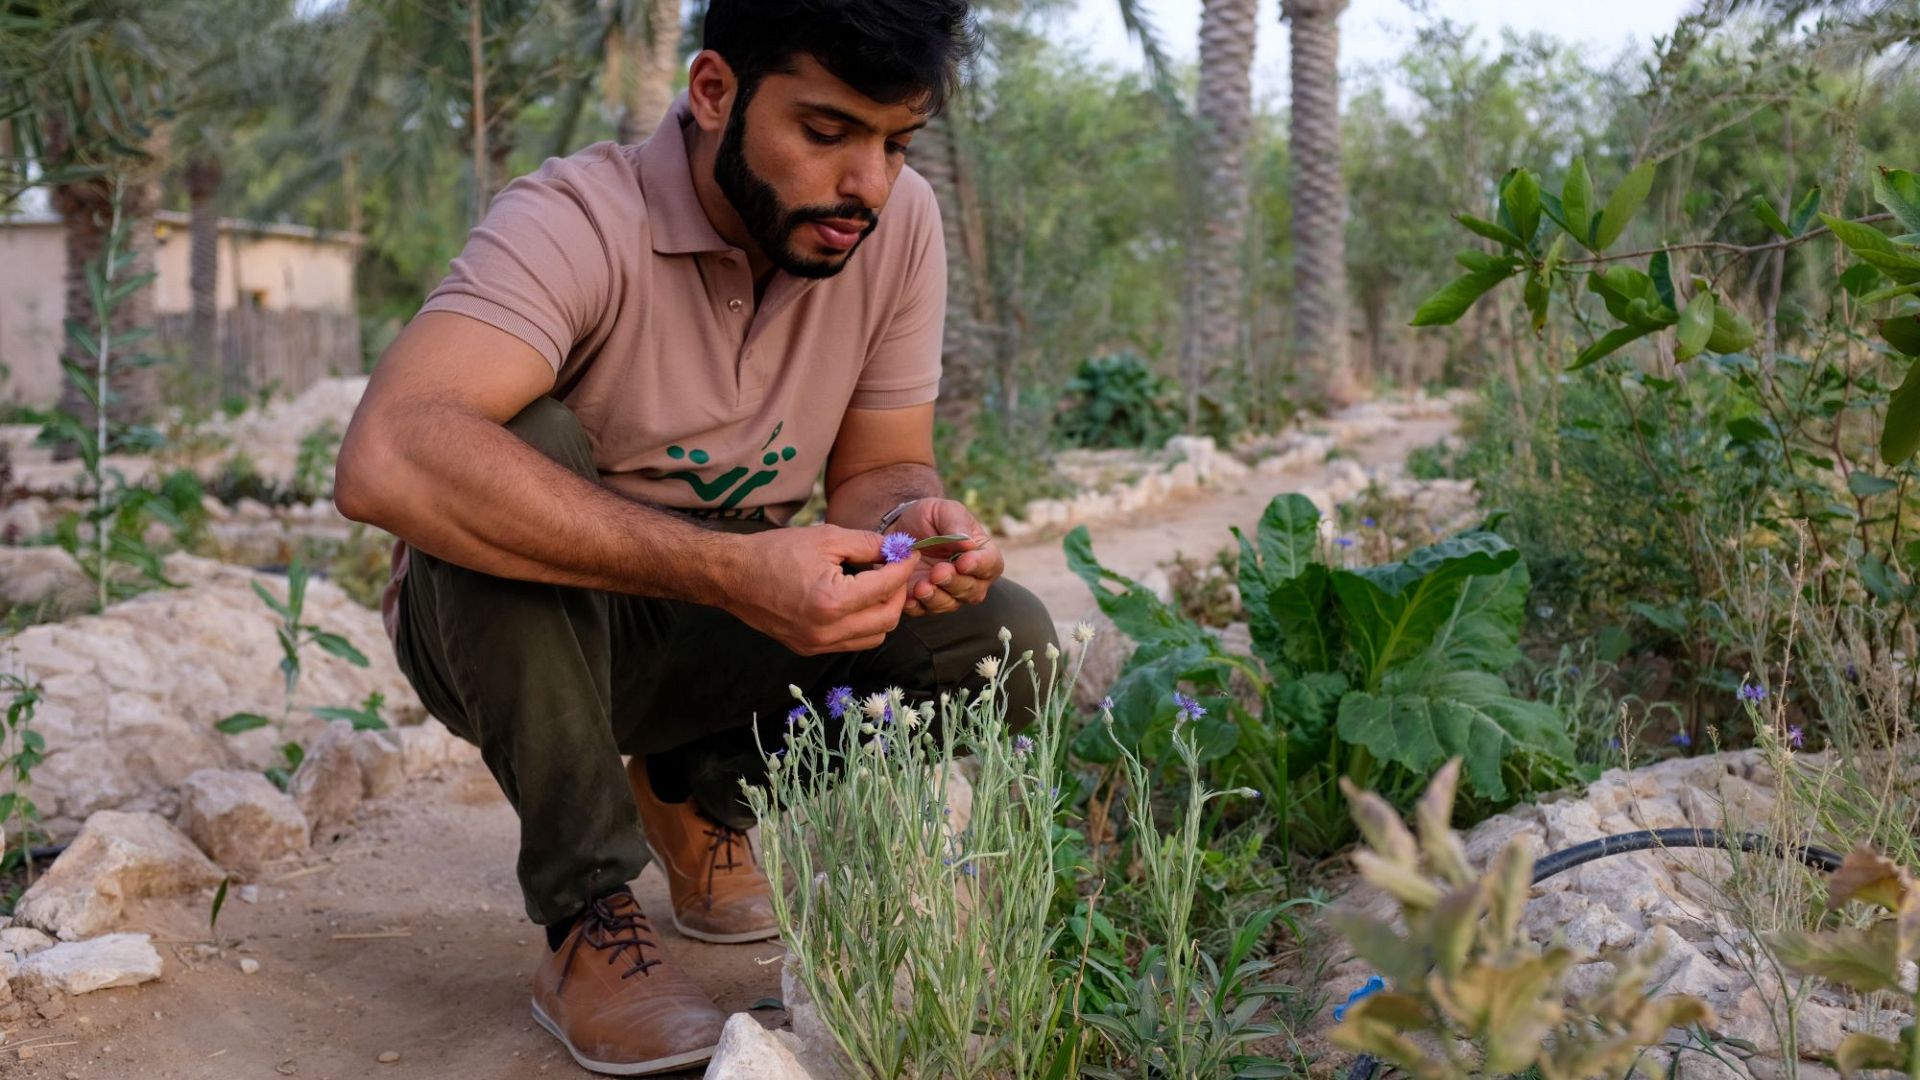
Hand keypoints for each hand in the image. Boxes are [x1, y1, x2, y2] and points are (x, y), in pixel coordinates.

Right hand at [723, 525, 916, 655]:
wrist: (734, 576)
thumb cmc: (776, 551)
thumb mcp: (825, 537)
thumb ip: (867, 544)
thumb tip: (895, 550)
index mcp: (832, 601)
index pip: (886, 588)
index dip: (903, 568)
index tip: (909, 554)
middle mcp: (827, 630)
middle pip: (887, 619)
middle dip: (899, 593)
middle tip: (895, 570)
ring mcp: (818, 644)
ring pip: (874, 637)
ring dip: (883, 612)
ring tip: (876, 585)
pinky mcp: (810, 648)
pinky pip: (852, 642)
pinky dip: (864, 623)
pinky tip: (857, 600)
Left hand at [890, 499, 1002, 616]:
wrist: (900, 528)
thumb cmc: (929, 517)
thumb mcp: (943, 510)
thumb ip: (956, 524)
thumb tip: (969, 545)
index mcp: (982, 553)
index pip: (991, 564)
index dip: (979, 566)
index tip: (963, 562)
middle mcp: (971, 578)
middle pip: (973, 590)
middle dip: (955, 582)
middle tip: (938, 572)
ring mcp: (949, 592)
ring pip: (951, 604)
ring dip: (937, 597)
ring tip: (921, 586)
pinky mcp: (926, 601)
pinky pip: (925, 611)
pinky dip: (917, 606)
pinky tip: (908, 598)